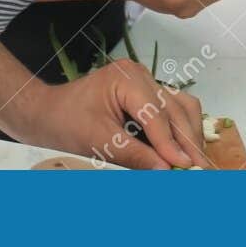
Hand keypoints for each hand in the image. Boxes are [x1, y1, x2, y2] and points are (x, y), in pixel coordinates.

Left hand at [26, 60, 209, 169]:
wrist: (45, 112)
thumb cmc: (65, 123)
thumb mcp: (99, 142)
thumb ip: (135, 156)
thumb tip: (167, 172)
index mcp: (127, 78)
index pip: (157, 115)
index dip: (173, 145)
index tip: (187, 169)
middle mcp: (142, 74)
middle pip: (176, 109)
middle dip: (188, 141)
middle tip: (200, 171)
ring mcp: (146, 81)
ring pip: (181, 106)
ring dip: (189, 134)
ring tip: (195, 163)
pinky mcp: (146, 93)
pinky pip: (172, 109)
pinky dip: (180, 130)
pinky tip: (183, 151)